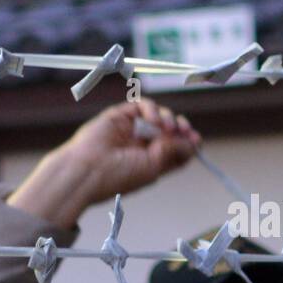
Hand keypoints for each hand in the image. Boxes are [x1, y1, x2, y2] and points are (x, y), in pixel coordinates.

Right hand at [8, 99, 200, 229]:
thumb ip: (175, 150)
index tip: (195, 140)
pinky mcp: (119, 116)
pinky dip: (152, 110)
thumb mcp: (154, 167)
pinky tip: (153, 120)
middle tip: (183, 131)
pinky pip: (142, 106)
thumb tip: (194, 142)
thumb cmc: (117, 176)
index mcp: (150, 162)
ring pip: (158, 116)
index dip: (188, 142)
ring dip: (168, 119)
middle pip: (170, 130)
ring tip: (167, 127)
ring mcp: (130, 130)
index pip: (175, 148)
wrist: (87, 171)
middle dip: (180, 128)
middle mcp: (141, 145)